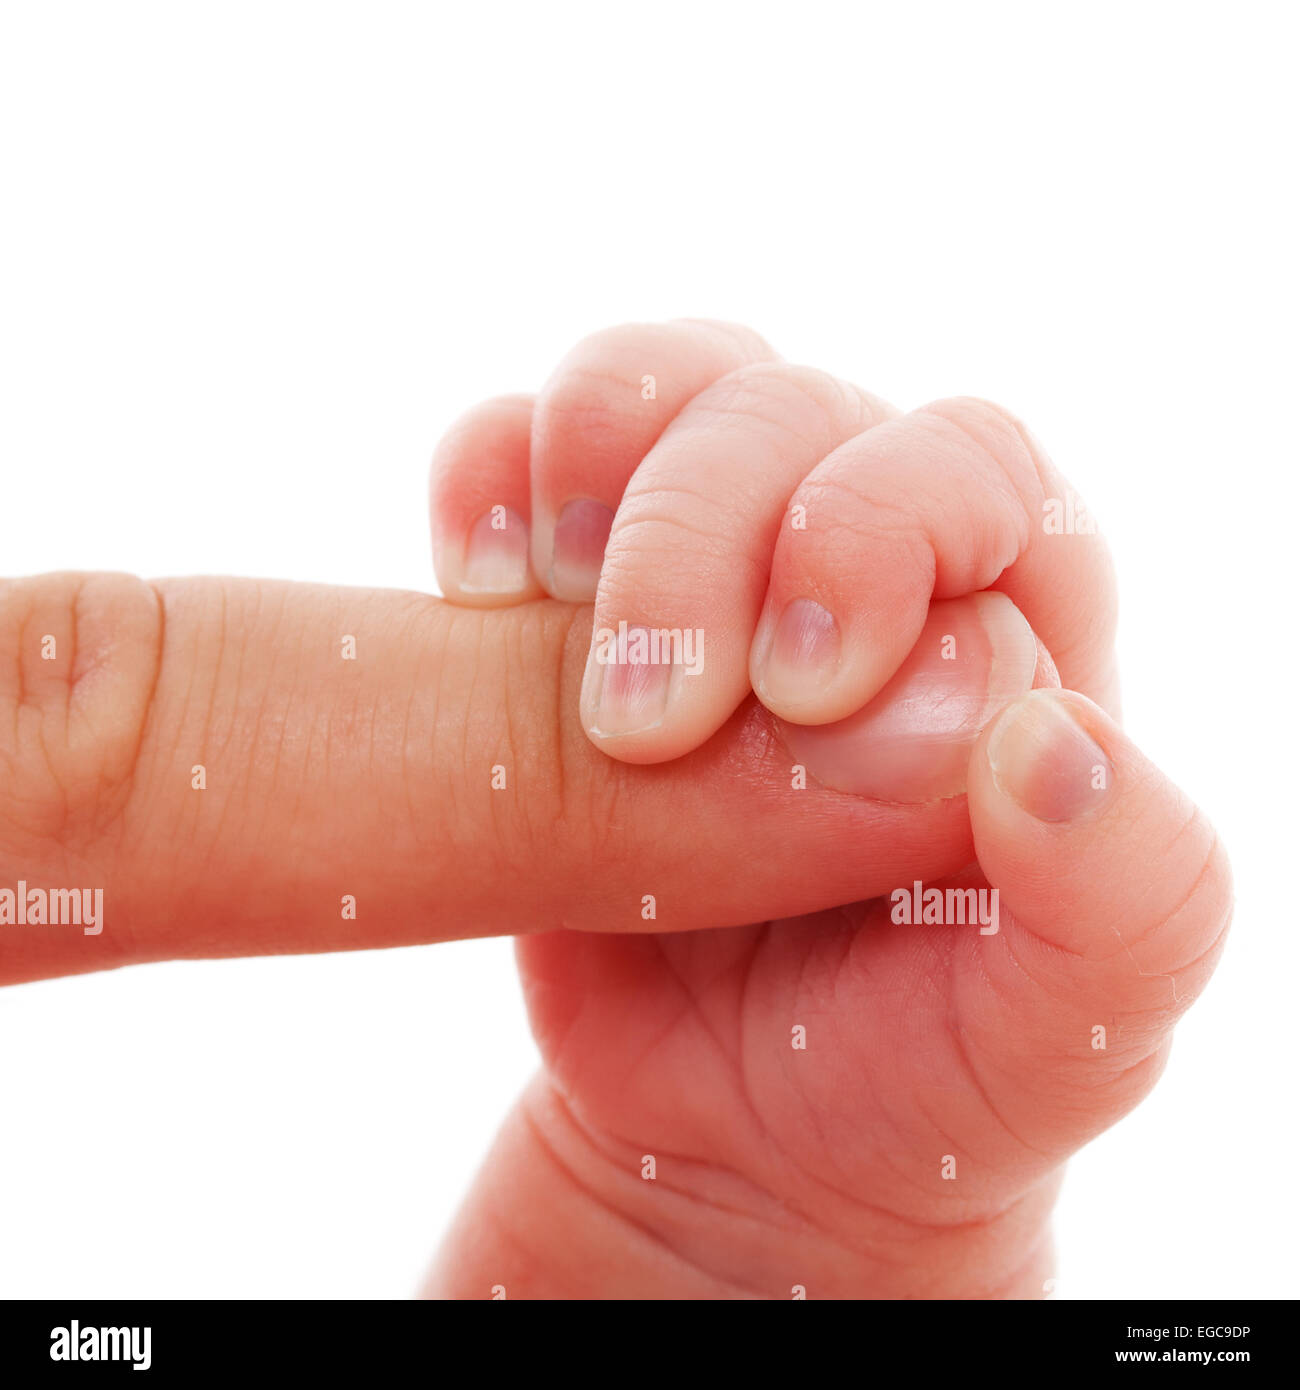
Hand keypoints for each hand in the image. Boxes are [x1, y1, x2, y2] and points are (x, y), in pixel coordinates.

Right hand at [424, 321, 1230, 1297]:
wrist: (735, 1123)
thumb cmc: (922, 1070)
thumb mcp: (1064, 1035)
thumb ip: (1129, 903)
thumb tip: (1056, 745)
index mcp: (1012, 628)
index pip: (969, 465)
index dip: (878, 530)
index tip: (794, 692)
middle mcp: (865, 562)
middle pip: (791, 410)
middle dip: (698, 534)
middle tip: (643, 723)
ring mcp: (712, 567)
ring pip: (661, 390)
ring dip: (588, 458)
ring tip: (535, 594)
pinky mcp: (575, 605)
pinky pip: (524, 461)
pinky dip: (487, 478)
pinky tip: (473, 578)